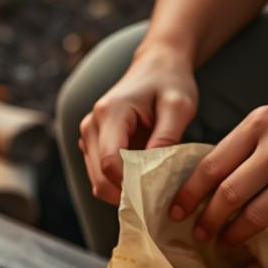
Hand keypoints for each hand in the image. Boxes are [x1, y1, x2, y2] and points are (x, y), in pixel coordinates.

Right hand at [79, 45, 197, 203]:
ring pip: (97, 181)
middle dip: (126, 194)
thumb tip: (153, 171)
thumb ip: (167, 136)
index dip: (130, 185)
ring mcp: (87, 135)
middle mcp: (91, 125)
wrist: (156, 65)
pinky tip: (143, 180)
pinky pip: (100, 175)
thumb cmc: (170, 82)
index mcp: (109, 113)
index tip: (157, 194)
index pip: (109, 162)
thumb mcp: (179, 105)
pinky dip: (119, 184)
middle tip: (158, 202)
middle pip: (99, 178)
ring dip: (122, 191)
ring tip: (152, 190)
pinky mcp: (91, 144)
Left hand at [169, 89, 267, 243]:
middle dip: (208, 221)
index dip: (188, 195)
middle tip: (199, 234)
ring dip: (235, 234)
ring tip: (227, 239)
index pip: (211, 167)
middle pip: (228, 196)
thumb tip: (202, 186)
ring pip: (255, 217)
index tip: (175, 213)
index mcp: (261, 123)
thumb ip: (242, 145)